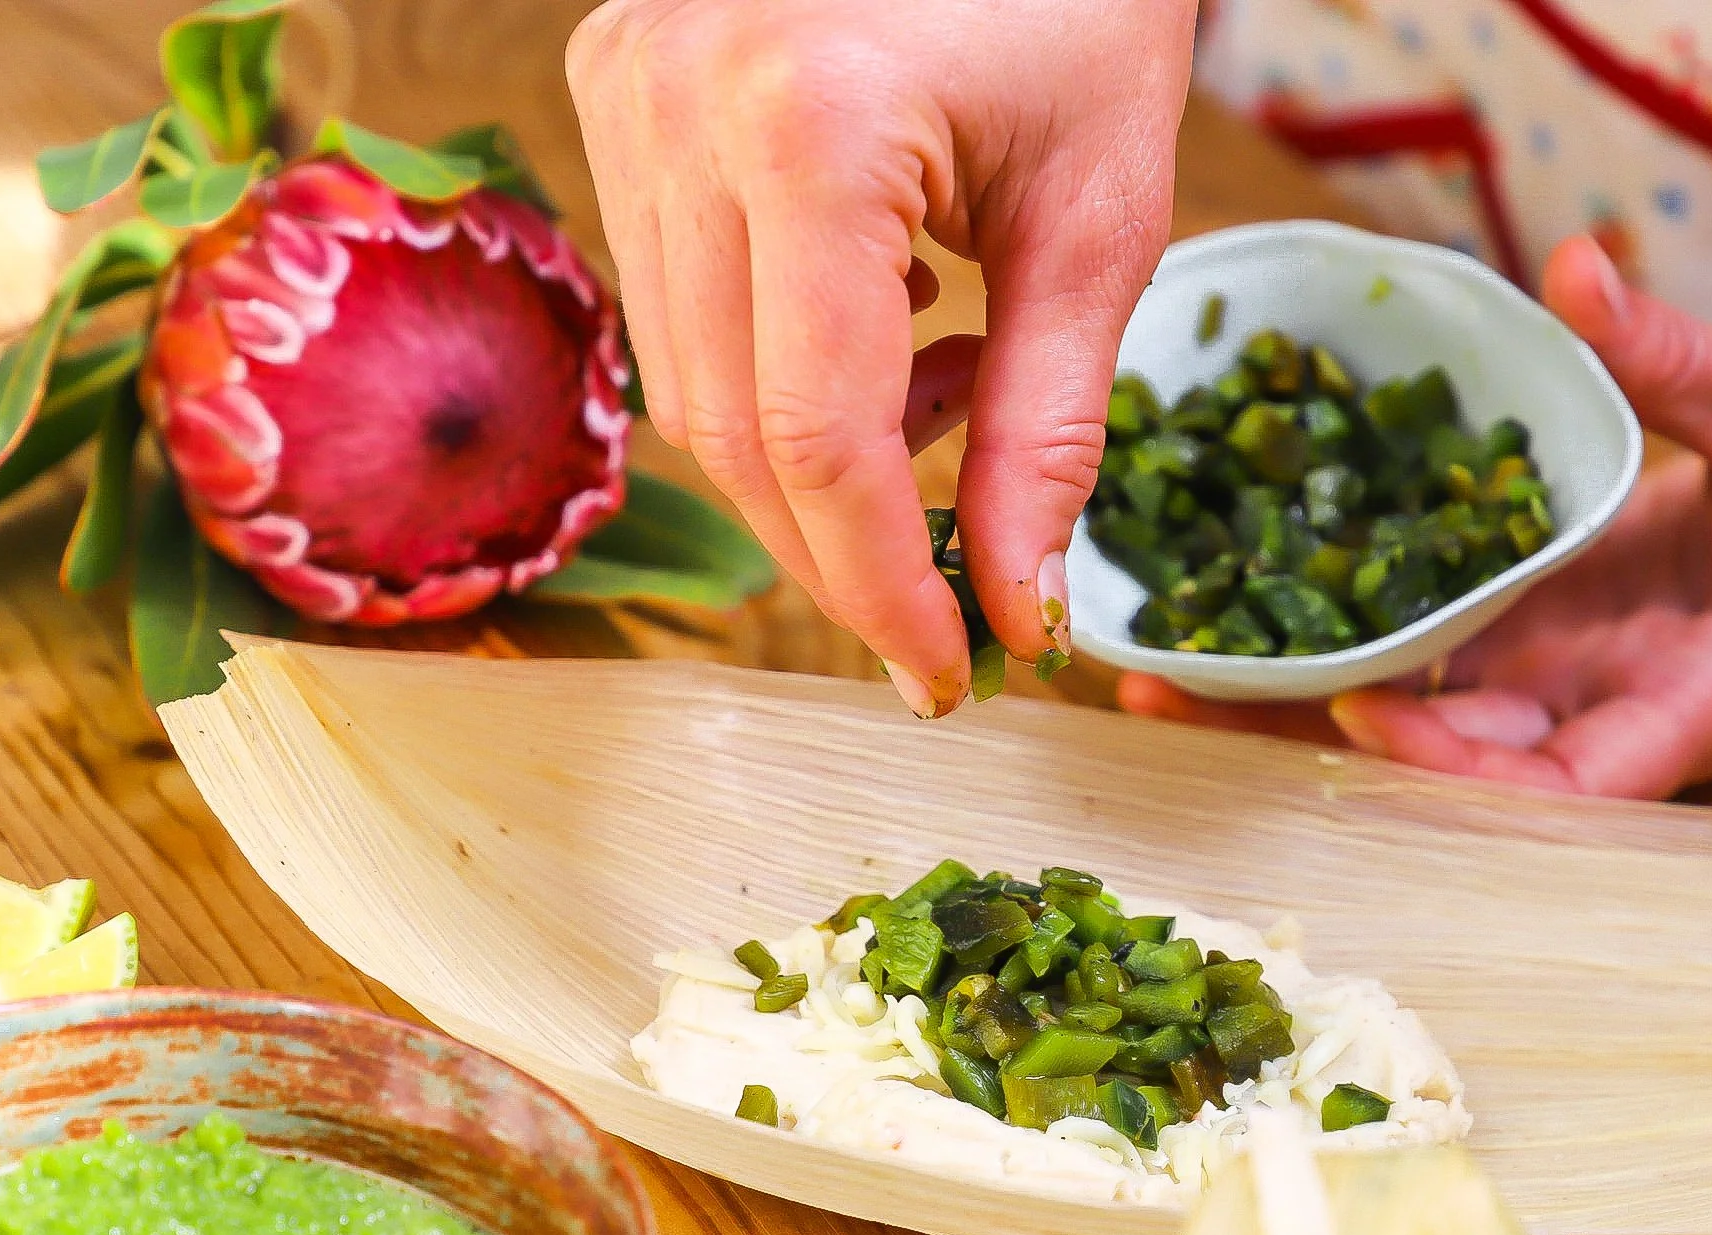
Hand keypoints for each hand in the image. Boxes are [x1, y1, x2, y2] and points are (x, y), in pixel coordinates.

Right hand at [568, 0, 1197, 715]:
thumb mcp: (1099, 219)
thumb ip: (1049, 430)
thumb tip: (1019, 612)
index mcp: (808, 126)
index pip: (817, 438)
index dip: (880, 587)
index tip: (946, 672)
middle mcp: (675, 105)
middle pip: (731, 430)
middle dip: (843, 548)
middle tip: (950, 600)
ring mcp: (623, 89)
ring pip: (688, 381)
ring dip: (816, 455)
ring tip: (948, 394)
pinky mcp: (612, 85)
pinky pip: (675, 298)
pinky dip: (777, 366)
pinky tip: (886, 325)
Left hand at [1122, 236, 1711, 796]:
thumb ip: (1683, 361)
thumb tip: (1577, 273)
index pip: (1576, 781)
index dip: (1463, 769)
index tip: (1362, 723)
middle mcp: (1625, 708)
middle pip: (1454, 762)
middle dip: (1315, 741)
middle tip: (1165, 703)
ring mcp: (1579, 673)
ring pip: (1423, 709)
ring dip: (1298, 696)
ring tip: (1157, 667)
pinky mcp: (1549, 625)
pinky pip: (1436, 641)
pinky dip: (1347, 626)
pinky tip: (1241, 600)